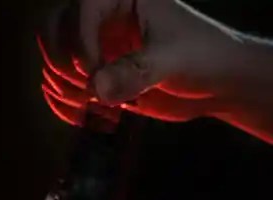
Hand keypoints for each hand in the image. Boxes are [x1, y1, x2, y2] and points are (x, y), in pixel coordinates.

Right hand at [38, 0, 247, 124]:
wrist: (219, 82)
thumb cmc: (203, 57)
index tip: (96, 72)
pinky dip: (63, 104)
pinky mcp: (96, 75)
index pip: (81, 7)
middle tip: (88, 89)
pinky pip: (60, 85)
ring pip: (53, 59)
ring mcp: (96, 45)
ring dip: (64, 87)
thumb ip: (137, 72)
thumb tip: (98, 90)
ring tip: (95, 105)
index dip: (81, 40)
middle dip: (63, 63)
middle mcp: (102, 16)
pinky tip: (84, 117)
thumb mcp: (173, 59)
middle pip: (53, 28)